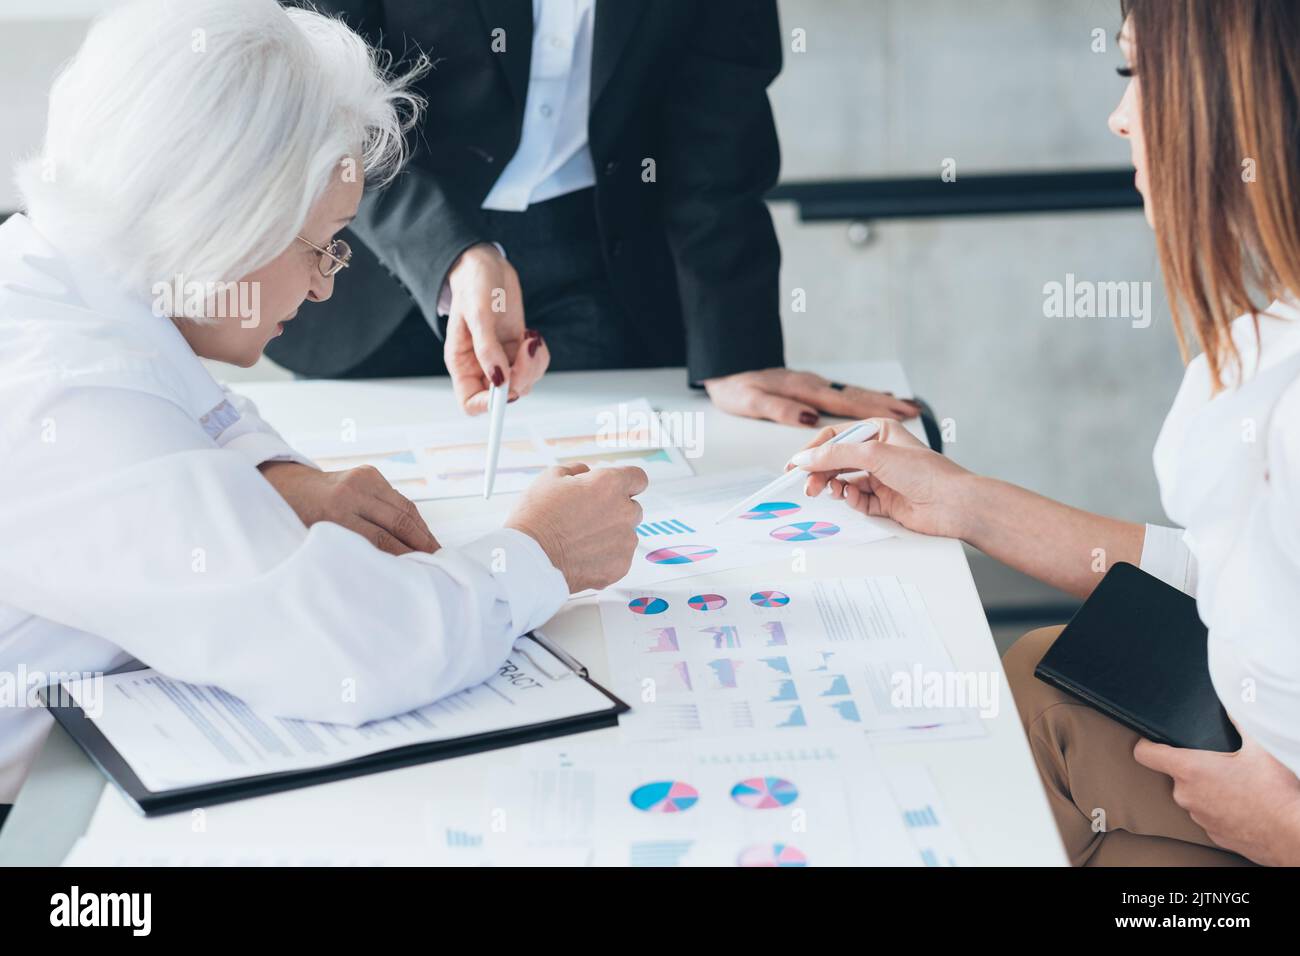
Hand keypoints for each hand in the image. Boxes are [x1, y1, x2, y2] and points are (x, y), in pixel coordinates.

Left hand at [259, 461, 438, 555]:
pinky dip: (412, 518)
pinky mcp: (371, 472)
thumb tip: (392, 570)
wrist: (289, 488)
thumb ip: (353, 552)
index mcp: (335, 513)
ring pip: (405, 507)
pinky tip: (421, 534)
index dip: (405, 558)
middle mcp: (352, 491)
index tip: (421, 573)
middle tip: (439, 563)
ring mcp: (364, 478)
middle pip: (399, 521)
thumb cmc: (300, 523)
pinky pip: (399, 499)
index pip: (382, 541)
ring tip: (435, 551)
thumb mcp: (319, 542)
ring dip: (422, 530)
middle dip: (422, 543)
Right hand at [444, 243, 549, 414]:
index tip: (507, 385)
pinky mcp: (517, 350)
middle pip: (504, 396)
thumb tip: (499, 381)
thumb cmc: (474, 285)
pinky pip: (534, 367)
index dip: (489, 404)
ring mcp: (500, 359)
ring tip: (529, 337)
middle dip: (520, 378)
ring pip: (524, 382)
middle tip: (525, 350)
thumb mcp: (477, 314)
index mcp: (462, 363)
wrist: (488, 266)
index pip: (471, 403)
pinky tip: (532, 335)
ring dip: (533, 365)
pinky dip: (539, 356)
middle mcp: (481, 366)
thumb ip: (487, 349)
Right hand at [505, 464, 647, 591]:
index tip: (619, 489)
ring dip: (611, 535)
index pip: (638, 478)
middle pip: (632, 508)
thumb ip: (577, 471)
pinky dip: (606, 558)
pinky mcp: (621, 566)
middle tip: (588, 518)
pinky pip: (620, 558)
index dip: (627, 483)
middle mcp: (624, 511)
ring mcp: (624, 541)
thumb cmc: (536, 519)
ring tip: (581, 540)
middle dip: (615, 511)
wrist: (529, 559)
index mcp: (609, 485)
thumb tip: (585, 473)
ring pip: (626, 534)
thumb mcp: (550, 478)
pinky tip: (583, 556)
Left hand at [701, 368, 920, 426]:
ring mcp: (813, 383)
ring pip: (852, 393)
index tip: (899, 413)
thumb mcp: (751, 401)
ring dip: (878, 400)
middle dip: (886, 405)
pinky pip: (842, 393)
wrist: (725, 366)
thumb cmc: (736, 386)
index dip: (874, 409)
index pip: (845, 402)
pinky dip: (861, 396)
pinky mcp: (809, 386)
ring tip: (904, 406)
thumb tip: (809, 418)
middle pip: (856, 396)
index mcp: (804, 390)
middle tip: (914, 411)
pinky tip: (872, 397)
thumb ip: (779, 409)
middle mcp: (814, 384)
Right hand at [787, 418, 975, 538]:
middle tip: (807, 485)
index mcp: (879, 431)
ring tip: (833, 493)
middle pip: (837, 461)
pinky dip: (852, 501)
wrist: (953, 504)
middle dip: (821, 473)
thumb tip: (806, 458)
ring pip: (845, 482)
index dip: (813, 450)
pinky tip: (855, 500)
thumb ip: (835, 455)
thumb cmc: (927, 472)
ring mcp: (882, 478)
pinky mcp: (885, 501)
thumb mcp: (874, 454)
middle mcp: (879, 453)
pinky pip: (858, 500)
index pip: (836, 437)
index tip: (795, 464)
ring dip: (836, 488)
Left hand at [1134, 732, 1299, 865]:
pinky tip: (1243, 803)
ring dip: (1209, 789)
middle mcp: (1187, 796)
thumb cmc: (1276, 794)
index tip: (1153, 740)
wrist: (1294, 835)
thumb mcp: (1260, 747)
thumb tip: (1234, 701)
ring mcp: (1199, 818)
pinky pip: (1209, 815)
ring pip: (1194, 796)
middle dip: (1194, 767)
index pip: (1145, 754)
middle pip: (1176, 774)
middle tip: (1222, 763)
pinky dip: (1221, 808)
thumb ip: (1240, 720)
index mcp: (1190, 770)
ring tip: (1237, 785)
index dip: (1147, 743)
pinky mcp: (1214, 834)